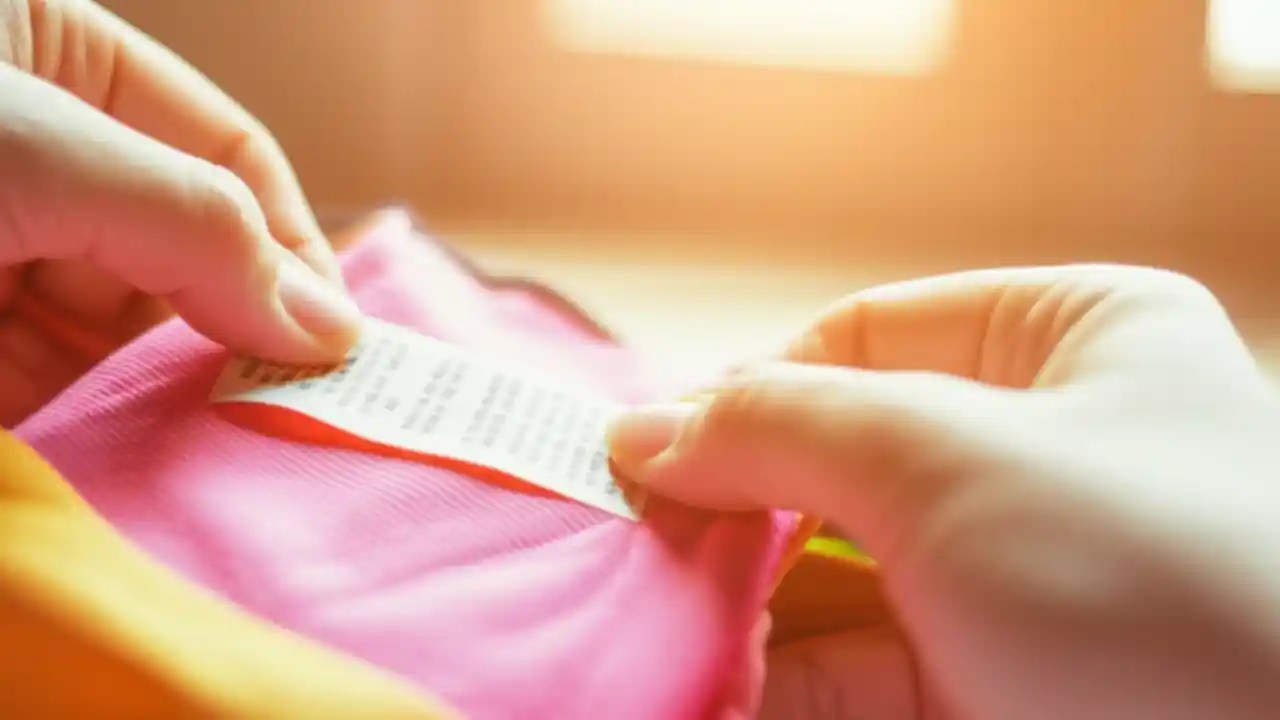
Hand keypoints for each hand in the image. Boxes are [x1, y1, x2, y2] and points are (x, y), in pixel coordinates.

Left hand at [0, 0, 359, 424]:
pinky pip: (51, 382)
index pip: (224, 150)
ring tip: (217, 441)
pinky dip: (98, 424)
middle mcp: (39, 155)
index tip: (333, 338)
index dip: (290, 241)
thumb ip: (198, 229)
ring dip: (169, 386)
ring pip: (118, 325)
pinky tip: (136, 457)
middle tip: (282, 400)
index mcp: (64, 60)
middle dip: (229, 322)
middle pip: (180, 245)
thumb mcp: (45, 155)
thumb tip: (331, 326)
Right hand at [609, 266, 1279, 718]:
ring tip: (640, 608)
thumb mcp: (950, 458)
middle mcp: (1047, 455)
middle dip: (734, 502)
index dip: (752, 384)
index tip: (652, 445)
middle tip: (629, 534)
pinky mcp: (998, 691)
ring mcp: (1021, 583)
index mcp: (1071, 343)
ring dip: (740, 597)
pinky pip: (861, 670)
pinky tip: (705, 677)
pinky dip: (781, 677)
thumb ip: (782, 428)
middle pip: (840, 459)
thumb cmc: (1157, 578)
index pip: (866, 334)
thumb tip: (643, 430)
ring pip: (839, 575)